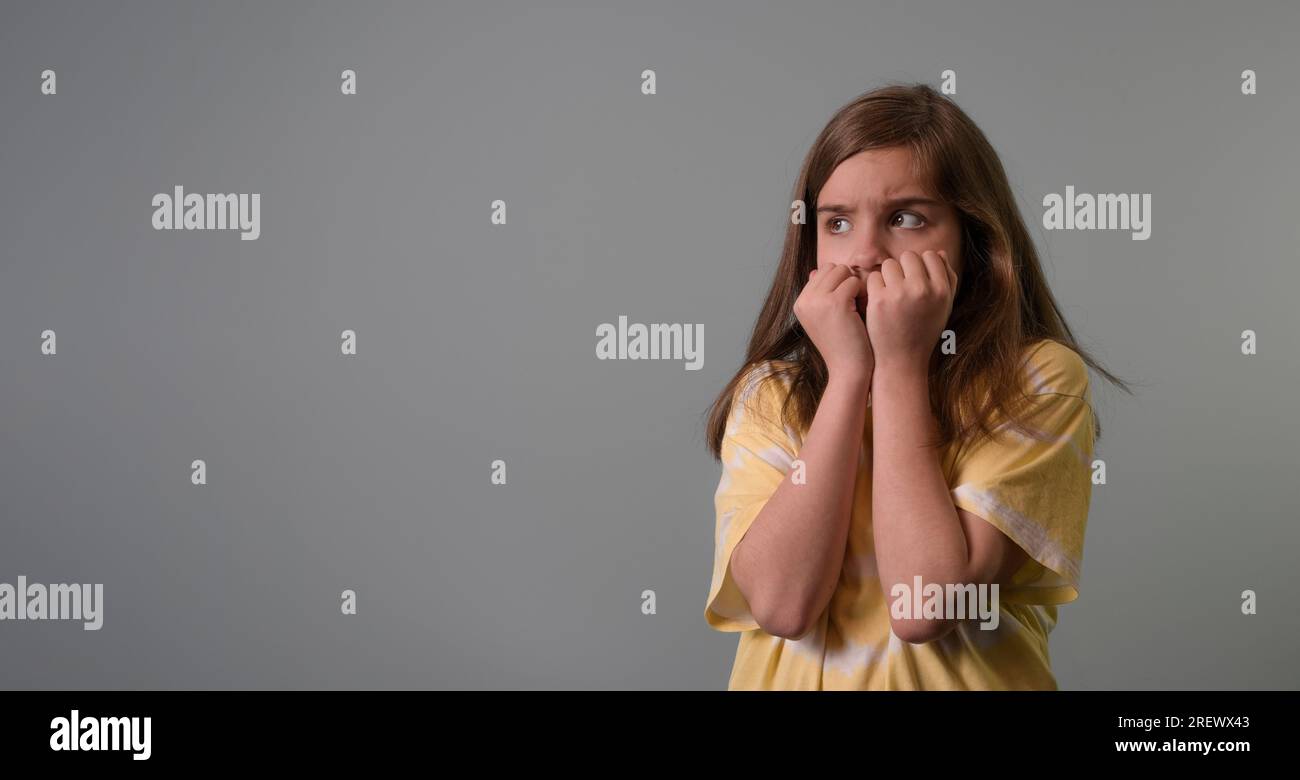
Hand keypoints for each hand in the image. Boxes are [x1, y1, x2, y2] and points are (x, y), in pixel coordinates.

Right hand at [793, 263, 873, 382]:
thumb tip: (815, 270)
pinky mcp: (836, 303)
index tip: (846, 302)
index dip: (838, 282)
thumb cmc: (842, 345)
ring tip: (857, 306)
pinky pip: (854, 281)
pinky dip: (862, 292)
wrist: (848, 370)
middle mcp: (805, 300)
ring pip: (843, 271)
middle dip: (846, 280)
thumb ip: (819, 295)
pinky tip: (862, 310)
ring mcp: (818, 301)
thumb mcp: (823, 318)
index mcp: (800, 303)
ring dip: (855, 285)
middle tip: (854, 302)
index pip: (821, 272)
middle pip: (832, 268)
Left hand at [863, 250, 956, 370]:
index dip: (922, 265)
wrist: (902, 361)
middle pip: (909, 256)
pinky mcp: (879, 300)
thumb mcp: (943, 308)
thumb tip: (940, 253)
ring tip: (890, 294)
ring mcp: (899, 294)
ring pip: (889, 264)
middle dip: (903, 269)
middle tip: (901, 287)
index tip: (916, 279)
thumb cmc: (923, 332)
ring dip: (887, 276)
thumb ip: (947, 279)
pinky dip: (874, 287)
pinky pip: (873, 277)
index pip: (931, 256)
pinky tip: (879, 301)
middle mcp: (922, 289)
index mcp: (942, 290)